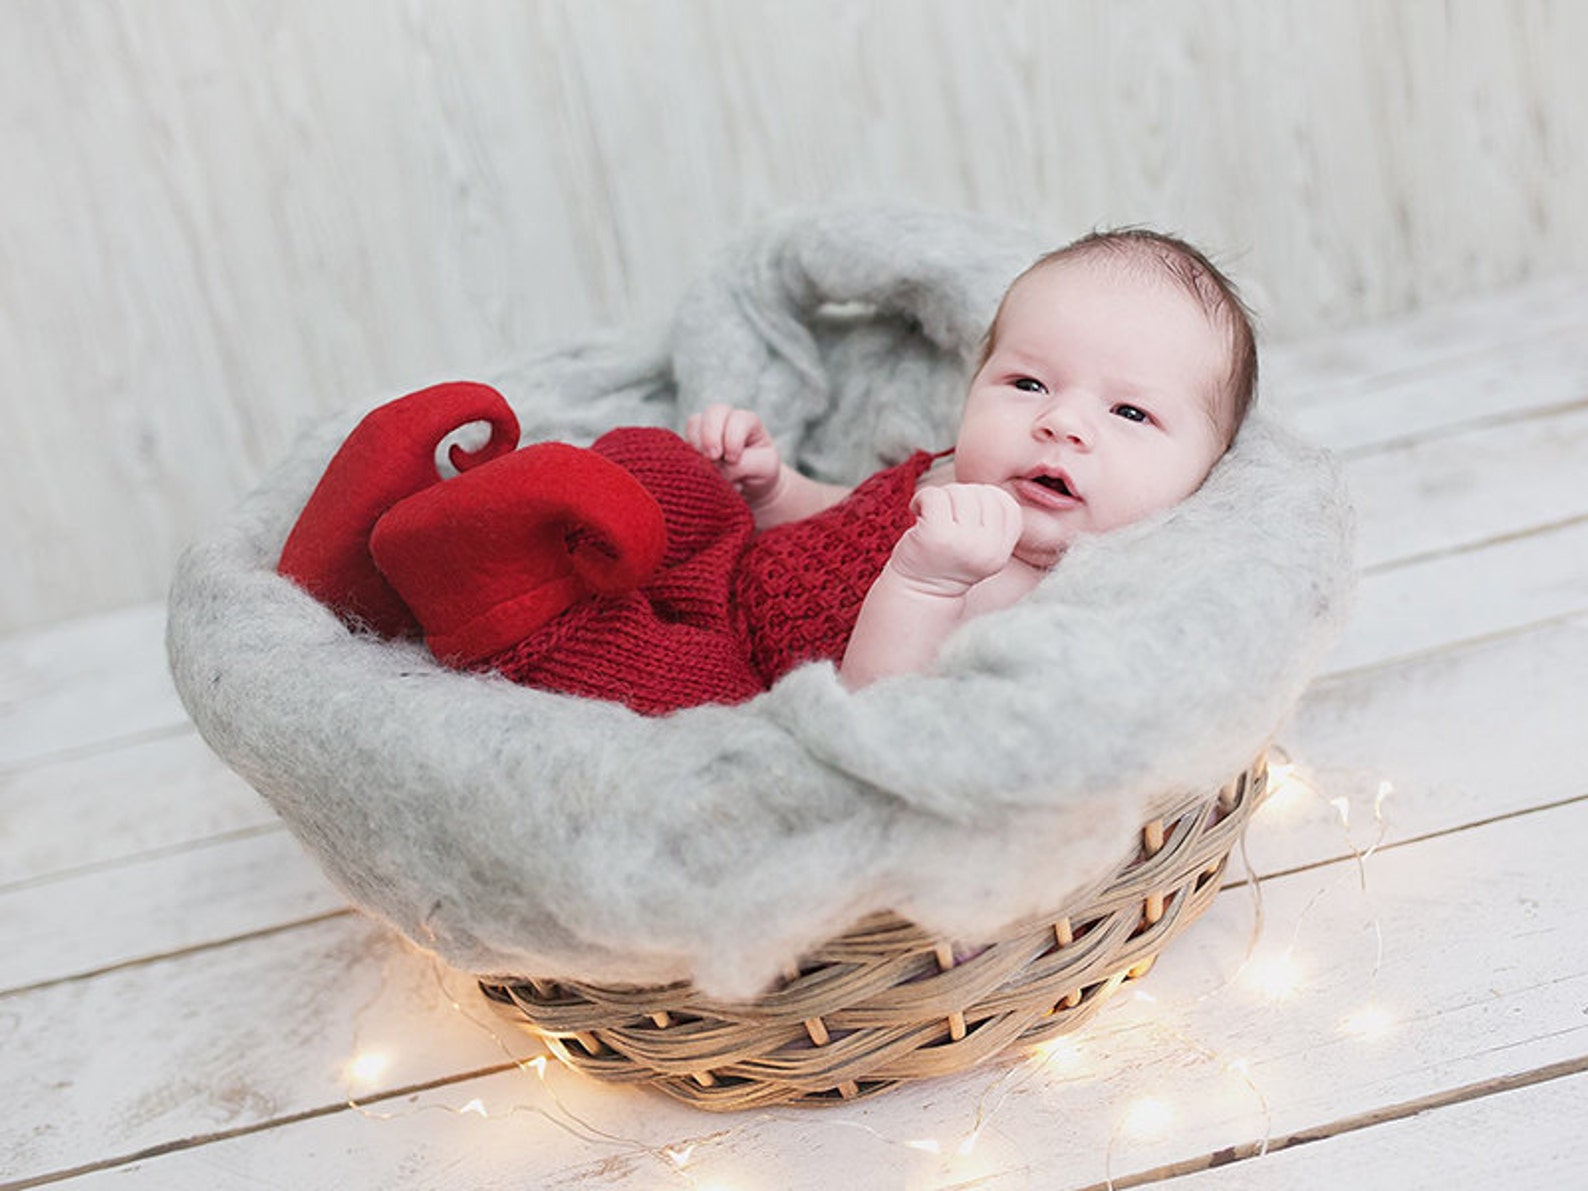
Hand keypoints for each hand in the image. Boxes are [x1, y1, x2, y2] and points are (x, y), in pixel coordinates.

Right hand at [684, 405, 783, 505]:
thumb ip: (744, 465)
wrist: (751, 486)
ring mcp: (707, 430)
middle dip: (711, 435)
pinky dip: (688, 456)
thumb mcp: (763, 469)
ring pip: (694, 423)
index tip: (733, 460)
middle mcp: (726, 421)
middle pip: (714, 411)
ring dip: (697, 445)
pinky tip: (700, 471)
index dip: (733, 439)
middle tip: (713, 457)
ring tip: (706, 466)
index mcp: (749, 423)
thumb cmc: (760, 473)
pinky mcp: (693, 444)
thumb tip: (717, 468)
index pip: (738, 419)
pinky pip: (682, 442)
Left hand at [888, 483, 1022, 596]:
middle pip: (982, 494)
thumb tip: (989, 487)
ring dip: (939, 498)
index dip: (985, 500)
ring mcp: (962, 542)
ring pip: (958, 492)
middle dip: (959, 497)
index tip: (964, 514)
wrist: (915, 593)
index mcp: (1000, 552)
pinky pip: (934, 495)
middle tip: (943, 516)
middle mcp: (986, 549)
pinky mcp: (936, 535)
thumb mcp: (981, 548)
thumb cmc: (946, 562)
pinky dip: (921, 498)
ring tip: (930, 517)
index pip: (1007, 505)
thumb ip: (992, 522)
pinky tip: (916, 511)